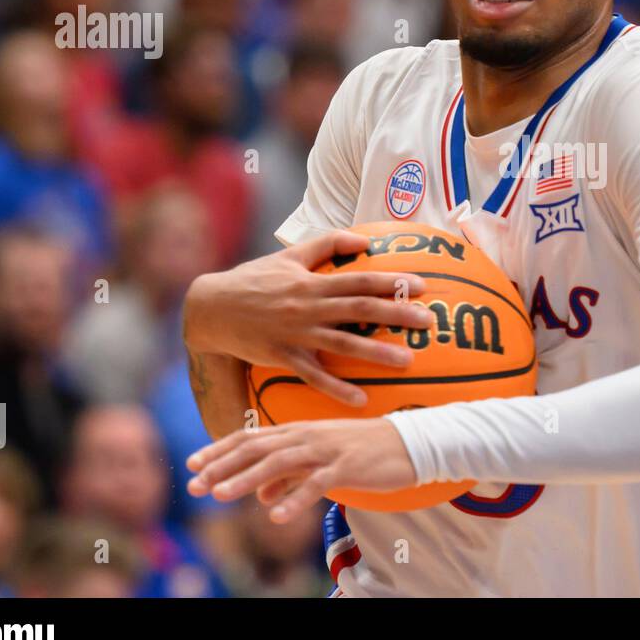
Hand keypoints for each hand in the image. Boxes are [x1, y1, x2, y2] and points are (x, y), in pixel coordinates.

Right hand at [183, 230, 434, 405]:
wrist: (211, 307)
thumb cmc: (254, 279)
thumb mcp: (289, 255)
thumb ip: (327, 244)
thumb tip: (365, 239)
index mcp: (313, 282)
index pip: (360, 279)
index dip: (391, 282)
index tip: (422, 286)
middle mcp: (308, 306)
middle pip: (360, 310)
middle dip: (396, 315)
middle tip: (428, 323)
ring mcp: (295, 333)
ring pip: (342, 344)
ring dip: (376, 353)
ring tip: (407, 361)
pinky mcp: (282, 357)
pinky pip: (313, 376)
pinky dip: (336, 388)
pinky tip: (360, 399)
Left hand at [185, 418, 417, 521]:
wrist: (408, 443)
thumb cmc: (362, 451)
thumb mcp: (320, 462)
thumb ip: (290, 476)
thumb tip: (262, 496)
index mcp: (299, 430)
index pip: (251, 436)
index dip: (220, 449)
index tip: (193, 464)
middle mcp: (307, 435)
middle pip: (257, 448)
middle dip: (223, 465)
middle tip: (194, 483)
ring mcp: (327, 449)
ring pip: (280, 462)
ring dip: (247, 479)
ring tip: (221, 496)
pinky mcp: (347, 466)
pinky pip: (317, 483)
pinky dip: (295, 499)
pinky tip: (276, 516)